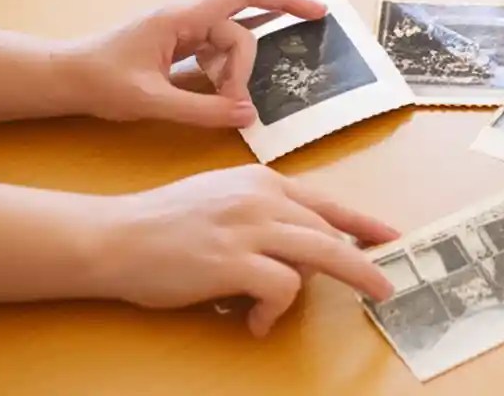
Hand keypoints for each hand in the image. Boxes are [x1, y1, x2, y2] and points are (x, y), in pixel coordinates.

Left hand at [67, 0, 326, 127]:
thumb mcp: (150, 102)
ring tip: (222, 103)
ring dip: (233, 74)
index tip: (317, 13)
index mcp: (181, 19)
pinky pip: (216, 52)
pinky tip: (227, 88)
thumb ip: (201, 110)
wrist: (63, 79)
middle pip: (239, 32)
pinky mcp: (179, 47)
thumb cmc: (99, 84)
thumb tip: (248, 114)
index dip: (284, 0)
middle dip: (244, 69)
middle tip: (234, 104)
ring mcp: (183, 32)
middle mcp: (186, 19)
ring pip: (230, 45)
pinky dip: (226, 71)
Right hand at [96, 165, 397, 336]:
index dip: (361, 221)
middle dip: (364, 259)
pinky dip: (278, 309)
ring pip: (324, 253)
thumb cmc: (162, 223)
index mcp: (262, 182)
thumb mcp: (222, 199)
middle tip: (385, 285)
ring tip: (363, 300)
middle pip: (332, 230)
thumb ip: (263, 214)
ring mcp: (249, 228)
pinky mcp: (233, 261)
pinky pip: (283, 287)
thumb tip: (298, 247)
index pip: (325, 201)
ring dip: (351, 279)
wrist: (114, 236)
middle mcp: (262, 198)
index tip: (388, 235)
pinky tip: (259, 320)